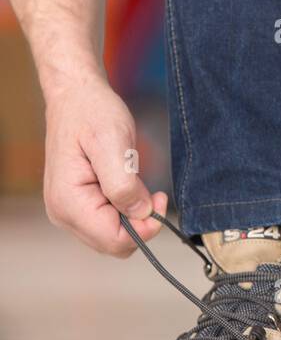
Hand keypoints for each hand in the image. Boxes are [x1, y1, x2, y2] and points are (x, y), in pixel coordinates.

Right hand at [43, 71, 166, 256]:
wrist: (76, 96)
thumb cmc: (91, 113)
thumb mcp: (113, 143)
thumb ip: (124, 184)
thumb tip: (141, 214)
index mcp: (69, 202)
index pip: (114, 241)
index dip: (144, 228)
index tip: (159, 199)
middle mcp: (63, 213)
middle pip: (113, 244)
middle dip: (139, 223)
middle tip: (154, 191)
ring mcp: (67, 211)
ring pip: (111, 236)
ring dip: (132, 215)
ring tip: (136, 180)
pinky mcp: (77, 204)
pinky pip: (107, 222)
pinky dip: (124, 209)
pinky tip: (127, 185)